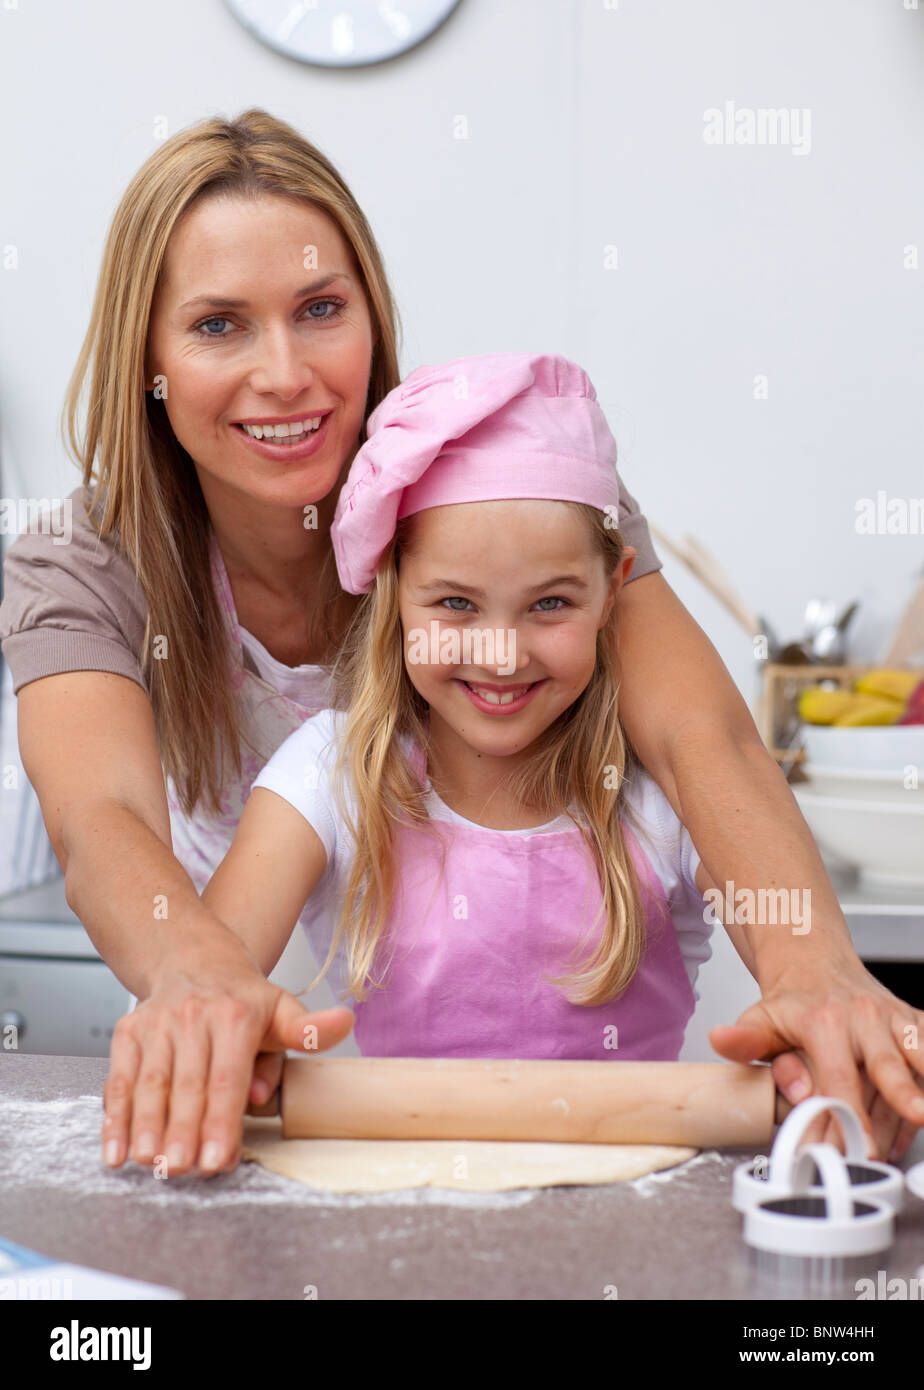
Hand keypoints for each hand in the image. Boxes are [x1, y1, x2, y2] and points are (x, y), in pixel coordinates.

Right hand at [102, 949, 353, 1177]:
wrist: (195, 960)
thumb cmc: (244, 999)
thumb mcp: (283, 1009)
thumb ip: (311, 1028)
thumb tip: (339, 1025)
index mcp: (235, 1015)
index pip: (227, 1077)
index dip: (222, 1120)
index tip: (218, 1158)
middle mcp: (193, 1017)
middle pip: (187, 1084)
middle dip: (183, 1130)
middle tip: (181, 1168)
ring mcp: (157, 1023)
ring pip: (150, 1082)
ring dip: (146, 1126)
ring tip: (148, 1162)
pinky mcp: (128, 1031)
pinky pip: (120, 1078)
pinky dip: (115, 1117)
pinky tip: (115, 1150)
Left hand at [708, 954, 923, 1161]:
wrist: (816, 963)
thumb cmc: (793, 1000)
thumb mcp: (759, 1018)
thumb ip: (744, 1039)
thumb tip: (724, 1042)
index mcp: (825, 1021)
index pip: (838, 1077)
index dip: (844, 1116)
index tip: (845, 1147)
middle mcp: (865, 1018)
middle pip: (889, 1066)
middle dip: (903, 1099)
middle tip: (910, 1124)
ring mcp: (895, 1020)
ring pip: (917, 1065)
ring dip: (917, 1101)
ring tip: (912, 1133)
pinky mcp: (916, 1025)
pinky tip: (913, 1126)